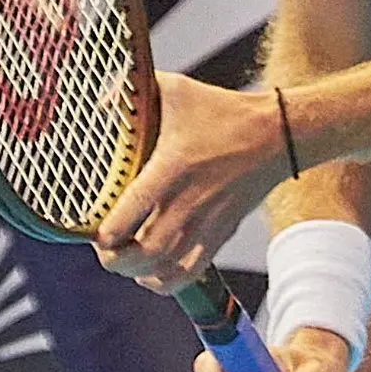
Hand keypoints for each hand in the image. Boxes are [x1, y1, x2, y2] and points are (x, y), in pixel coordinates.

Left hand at [90, 72, 288, 287]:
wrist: (277, 135)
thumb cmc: (222, 111)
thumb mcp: (174, 90)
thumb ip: (131, 94)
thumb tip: (98, 105)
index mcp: (172, 168)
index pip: (130, 213)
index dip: (105, 232)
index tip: (93, 229)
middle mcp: (188, 202)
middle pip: (144, 252)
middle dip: (114, 259)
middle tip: (103, 248)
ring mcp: (206, 223)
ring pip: (165, 269)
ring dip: (137, 272)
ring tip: (123, 260)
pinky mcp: (220, 235)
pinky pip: (190, 273)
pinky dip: (165, 282)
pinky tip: (150, 273)